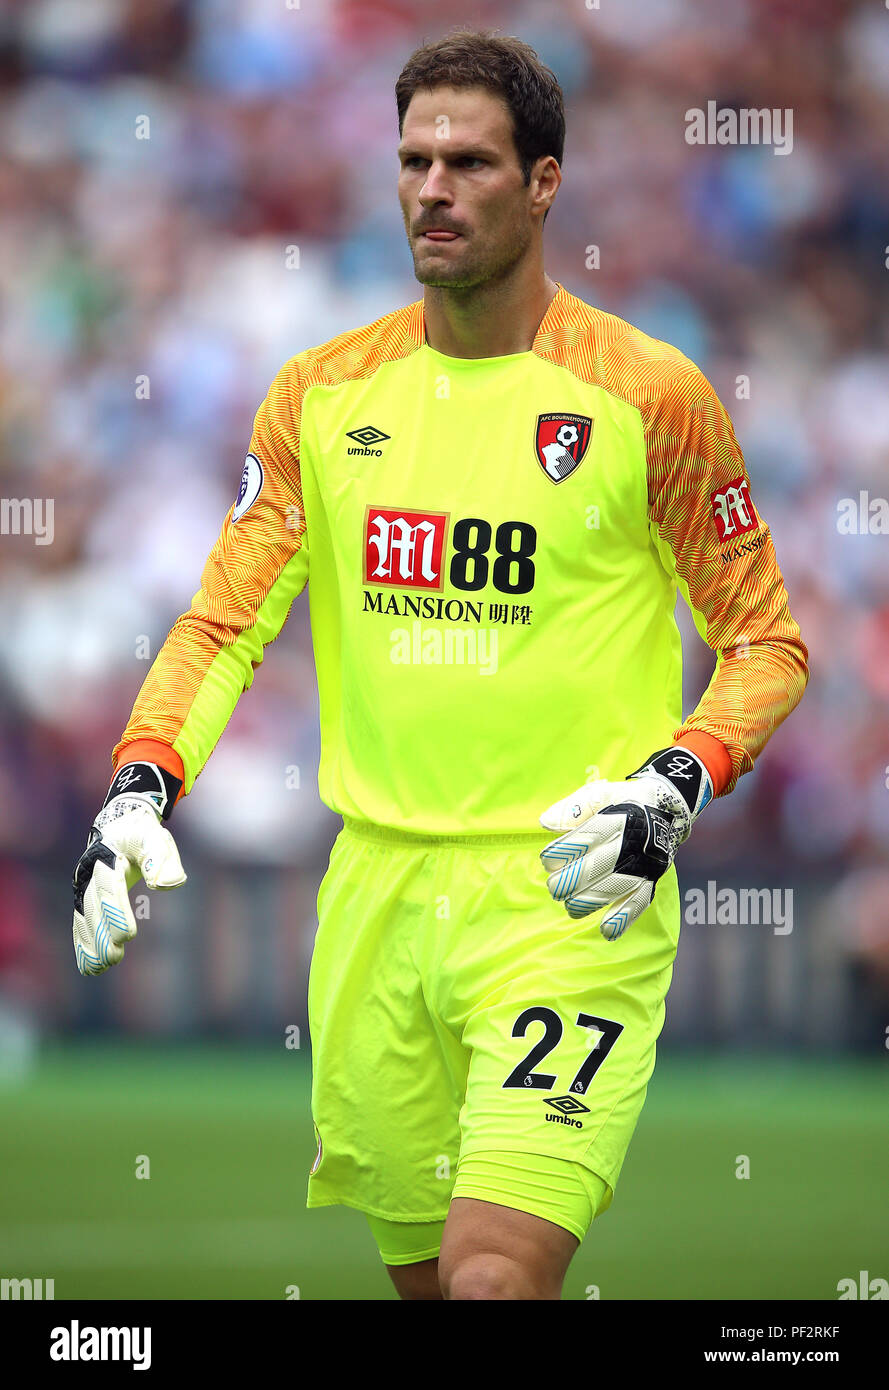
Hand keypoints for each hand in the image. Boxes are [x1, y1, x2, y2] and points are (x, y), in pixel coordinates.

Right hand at [72, 767, 185, 976]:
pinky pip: (81, 922)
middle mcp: (90, 872)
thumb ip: (162, 859)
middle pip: (94, 907)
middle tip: (114, 958)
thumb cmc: (143, 834)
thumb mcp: (157, 838)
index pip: (110, 887)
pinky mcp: (85, 897)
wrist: (119, 825)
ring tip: (101, 968)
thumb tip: (163, 884)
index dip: (117, 912)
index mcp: (108, 856)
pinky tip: (89, 966)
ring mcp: (84, 885)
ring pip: (84, 918)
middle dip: (102, 934)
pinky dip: (83, 944)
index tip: (129, 936)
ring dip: (90, 944)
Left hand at [539, 747, 712, 939]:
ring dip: (588, 901)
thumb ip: (573, 807)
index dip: (564, 851)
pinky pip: (639, 900)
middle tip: (554, 887)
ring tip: (570, 906)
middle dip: (570, 880)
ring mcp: (644, 863)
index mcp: (618, 818)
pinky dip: (624, 918)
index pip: (588, 837)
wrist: (667, 806)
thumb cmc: (624, 800)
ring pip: (614, 887)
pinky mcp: (652, 877)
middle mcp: (632, 842)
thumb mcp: (600, 793)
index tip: (546, 859)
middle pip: (598, 866)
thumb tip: (545, 822)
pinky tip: (606, 931)